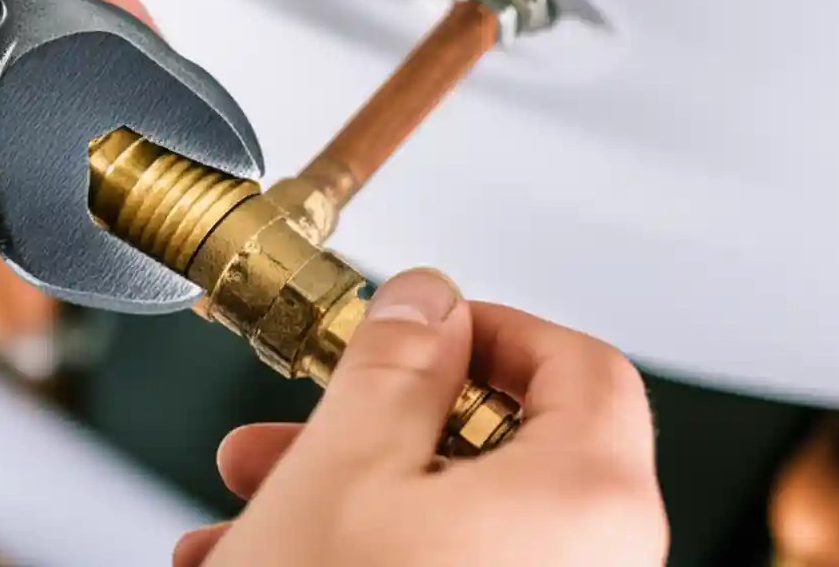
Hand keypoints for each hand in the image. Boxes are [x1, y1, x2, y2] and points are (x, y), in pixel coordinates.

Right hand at [175, 269, 667, 566]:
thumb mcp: (345, 469)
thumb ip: (395, 363)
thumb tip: (428, 298)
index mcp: (588, 502)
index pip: (581, 364)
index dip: (489, 328)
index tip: (416, 328)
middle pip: (497, 447)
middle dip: (375, 424)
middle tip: (303, 418)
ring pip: (449, 520)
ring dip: (344, 496)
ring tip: (250, 505)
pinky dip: (359, 555)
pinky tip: (262, 564)